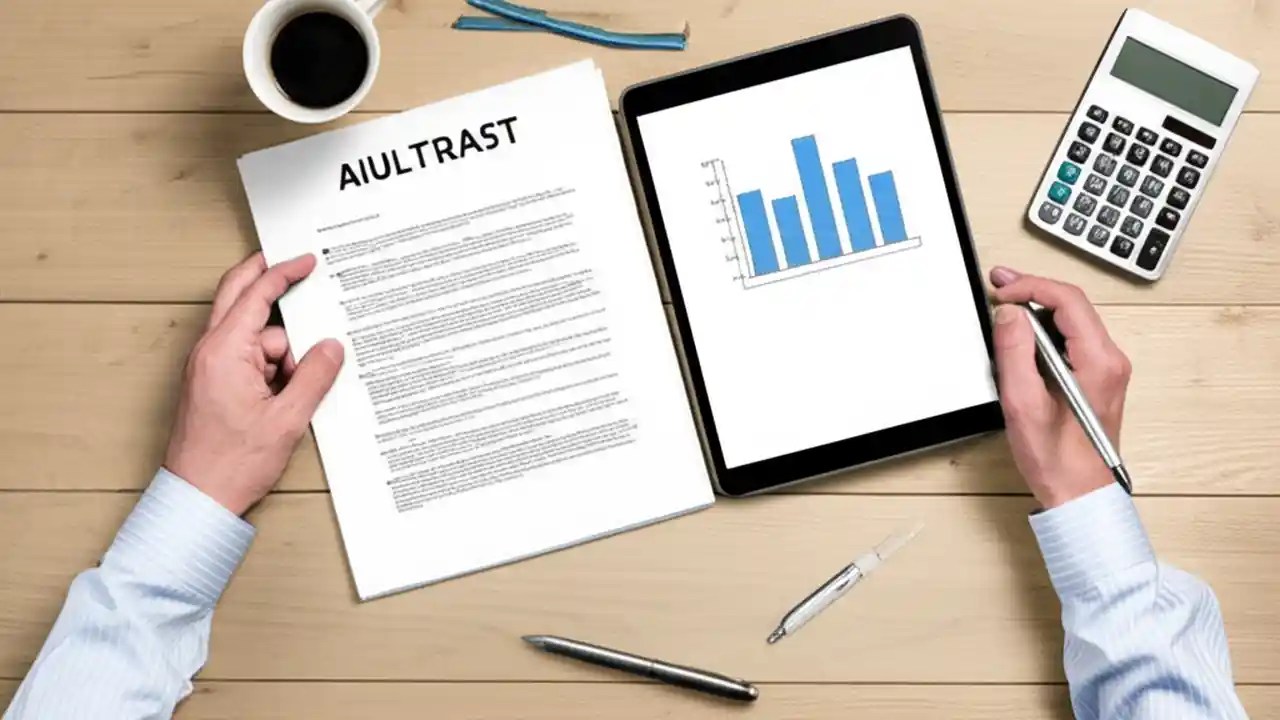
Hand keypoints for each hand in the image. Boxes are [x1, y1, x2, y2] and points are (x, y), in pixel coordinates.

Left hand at [164, 252, 343, 515]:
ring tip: (297, 389)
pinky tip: (289, 391)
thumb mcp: (287, 419)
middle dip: (269, 284)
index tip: (306, 261)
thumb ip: (314, 376)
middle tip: (299, 271)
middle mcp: (210, 352)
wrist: (199, 499)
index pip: (256, 295)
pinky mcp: (213, 383)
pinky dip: (272, 366)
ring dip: (281, 350)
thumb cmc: (231, 465)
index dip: (284, 273)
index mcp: (224, 352)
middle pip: (240, 298)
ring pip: (253, 336)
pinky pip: (249, 358)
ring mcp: (209, 367)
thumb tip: (331, 347)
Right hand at [989, 267, 1130, 508]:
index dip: (1031, 286)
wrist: (1080, 493)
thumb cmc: (1057, 459)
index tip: (1001, 290)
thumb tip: (1009, 313)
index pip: (1068, 301)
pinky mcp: (1095, 376)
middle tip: (998, 282)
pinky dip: (1044, 326)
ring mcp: (1105, 368)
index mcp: (1099, 362)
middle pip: (1072, 304)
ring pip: (1072, 318)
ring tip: (1004, 300)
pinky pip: (1071, 337)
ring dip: (1037, 306)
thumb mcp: (1024, 405)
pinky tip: (1021, 328)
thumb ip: (1015, 353)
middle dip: (1033, 289)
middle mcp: (1109, 360)